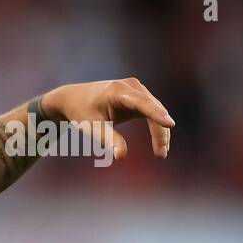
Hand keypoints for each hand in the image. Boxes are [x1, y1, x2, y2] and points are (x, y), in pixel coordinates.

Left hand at [42, 78, 174, 159]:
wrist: (72, 98)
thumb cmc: (79, 112)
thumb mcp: (91, 127)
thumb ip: (107, 140)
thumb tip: (122, 156)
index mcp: (117, 90)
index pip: (142, 103)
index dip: (156, 114)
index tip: (169, 124)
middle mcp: (131, 86)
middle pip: (152, 109)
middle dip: (160, 132)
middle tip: (161, 155)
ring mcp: (136, 89)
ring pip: (156, 111)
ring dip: (161, 132)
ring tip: (161, 154)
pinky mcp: (138, 96)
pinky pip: (152, 112)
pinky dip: (156, 127)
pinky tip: (160, 144)